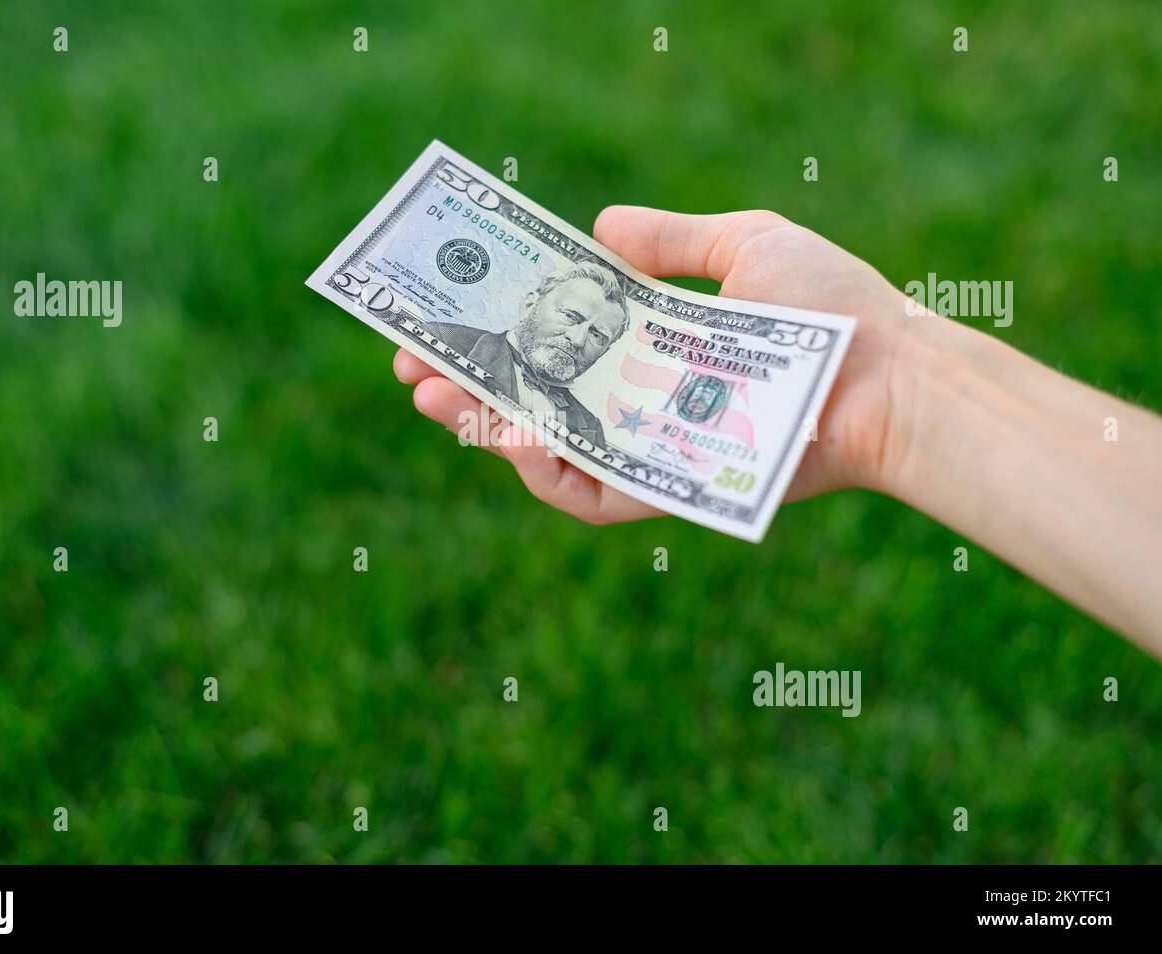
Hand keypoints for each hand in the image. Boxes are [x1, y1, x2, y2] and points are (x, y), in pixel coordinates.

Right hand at [394, 206, 915, 524]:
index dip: (494, 329)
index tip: (442, 315)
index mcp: (649, 341)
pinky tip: (514, 435)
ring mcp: (649, 446)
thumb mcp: (746, 246)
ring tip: (440, 397)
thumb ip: (673, 239)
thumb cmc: (833, 308)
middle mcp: (639, 398)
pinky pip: (590, 495)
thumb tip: (597, 225)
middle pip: (533, 396)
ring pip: (546, 450)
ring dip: (484, 428)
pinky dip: (546, 473)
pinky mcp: (667, 490)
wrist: (888, 374)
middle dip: (467, 383)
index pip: (552, 338)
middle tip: (413, 368)